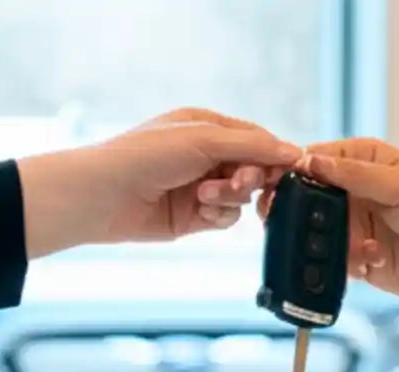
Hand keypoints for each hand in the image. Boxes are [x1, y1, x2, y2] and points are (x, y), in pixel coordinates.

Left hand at [18, 107, 300, 257]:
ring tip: (204, 197)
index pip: (256, 139)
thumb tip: (295, 152)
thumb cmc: (145, 156)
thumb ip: (252, 146)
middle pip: (254, 169)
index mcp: (207, 126)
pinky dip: (219, 216)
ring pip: (242, 197)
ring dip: (229, 198)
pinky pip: (226, 218)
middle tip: (237, 182)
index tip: (285, 169)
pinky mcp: (193, 217)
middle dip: (250, 178)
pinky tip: (200, 213)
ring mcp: (200, 187)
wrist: (103, 196)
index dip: (273, 155)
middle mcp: (205, 155)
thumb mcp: (203, 140)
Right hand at [260, 138, 398, 338]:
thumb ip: (356, 175)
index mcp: (364, 161)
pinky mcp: (356, 257)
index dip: (295, 169)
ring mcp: (353, 225)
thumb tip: (312, 161)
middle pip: (306, 197)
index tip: (279, 181)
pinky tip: (371, 262)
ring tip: (358, 247)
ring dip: (326, 242)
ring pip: (315, 232)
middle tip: (298, 222)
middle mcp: (353, 192)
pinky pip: (331, 261)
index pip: (316, 159)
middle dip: (301, 212)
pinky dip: (343, 264)